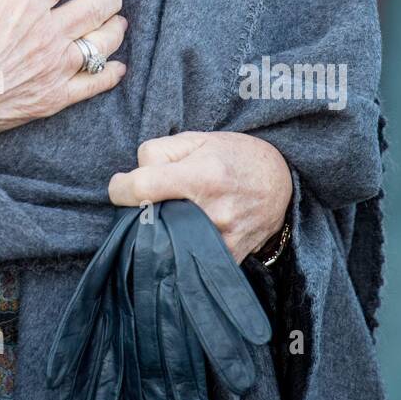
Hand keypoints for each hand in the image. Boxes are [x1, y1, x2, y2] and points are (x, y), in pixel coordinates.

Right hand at [0, 0, 127, 195]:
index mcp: (23, 3)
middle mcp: (47, 32)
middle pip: (97, 6)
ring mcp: (55, 67)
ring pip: (103, 42)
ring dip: (115, 28)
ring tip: (118, 22)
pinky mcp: (55, 97)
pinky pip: (95, 83)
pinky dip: (110, 73)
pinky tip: (116, 67)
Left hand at [107, 130, 292, 265]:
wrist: (280, 182)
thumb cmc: (233, 155)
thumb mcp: (196, 139)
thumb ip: (159, 151)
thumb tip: (135, 174)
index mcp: (201, 175)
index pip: (142, 187)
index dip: (120, 188)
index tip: (120, 187)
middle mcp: (212, 210)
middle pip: (150, 221)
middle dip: (140, 212)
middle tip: (146, 201)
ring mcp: (221, 239)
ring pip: (166, 244)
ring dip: (158, 232)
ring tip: (167, 216)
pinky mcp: (229, 258)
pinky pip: (190, 260)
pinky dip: (179, 248)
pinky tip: (182, 234)